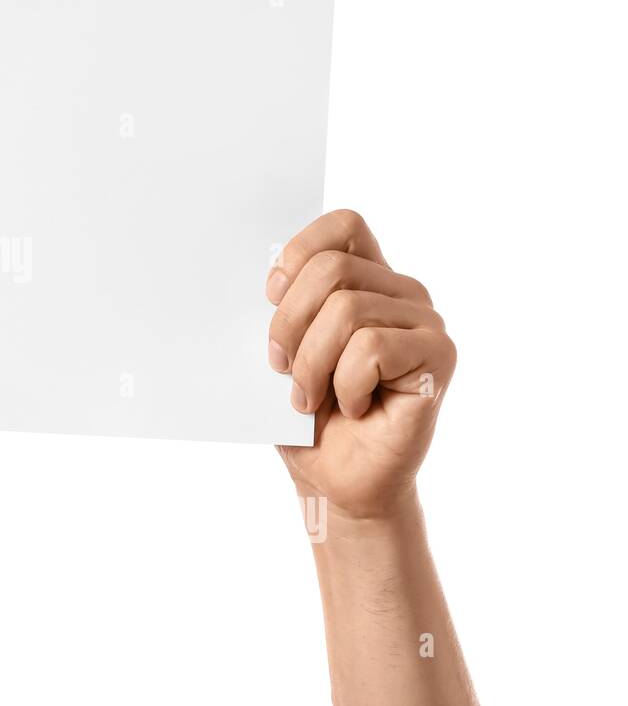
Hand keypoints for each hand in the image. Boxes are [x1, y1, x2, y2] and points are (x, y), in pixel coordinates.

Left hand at [266, 210, 454, 518]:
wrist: (336, 480)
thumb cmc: (307, 416)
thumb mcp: (280, 351)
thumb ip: (282, 307)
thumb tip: (266, 278)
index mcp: (365, 277)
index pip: (343, 225)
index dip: (299, 252)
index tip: (270, 294)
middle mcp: (401, 291)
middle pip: (331, 269)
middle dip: (288, 323)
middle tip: (281, 368)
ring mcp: (424, 322)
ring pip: (347, 310)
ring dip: (312, 364)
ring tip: (310, 398)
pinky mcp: (440, 356)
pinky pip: (371, 348)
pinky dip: (345, 385)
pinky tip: (356, 407)